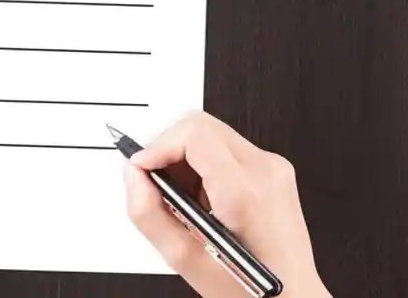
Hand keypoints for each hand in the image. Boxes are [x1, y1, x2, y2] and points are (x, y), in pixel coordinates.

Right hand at [124, 112, 330, 297]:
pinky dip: (203, 165)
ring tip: (184, 201)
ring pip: (211, 134)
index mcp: (244, 193)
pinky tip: (203, 200)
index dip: (158, 145)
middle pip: (200, 126)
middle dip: (168, 148)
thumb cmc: (250, 290)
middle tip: (156, 183)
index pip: (194, 134)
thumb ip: (149, 213)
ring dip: (184, 158)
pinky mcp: (274, 170)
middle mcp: (264, 171)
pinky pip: (226, 148)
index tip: (142, 167)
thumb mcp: (184, 259)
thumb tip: (134, 176)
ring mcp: (273, 167)